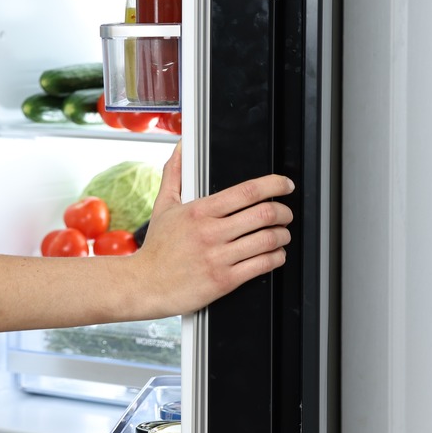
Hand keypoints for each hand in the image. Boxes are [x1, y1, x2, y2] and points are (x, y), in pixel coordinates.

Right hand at [130, 144, 293, 317]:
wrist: (145, 284)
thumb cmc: (157, 248)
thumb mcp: (163, 206)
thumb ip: (175, 174)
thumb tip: (181, 148)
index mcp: (199, 211)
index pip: (247, 191)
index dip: (274, 184)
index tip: (285, 184)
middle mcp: (210, 232)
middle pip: (264, 214)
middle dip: (283, 212)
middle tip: (285, 213)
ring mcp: (218, 257)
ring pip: (268, 240)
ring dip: (283, 236)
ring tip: (282, 234)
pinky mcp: (224, 281)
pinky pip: (263, 265)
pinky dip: (276, 258)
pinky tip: (274, 255)